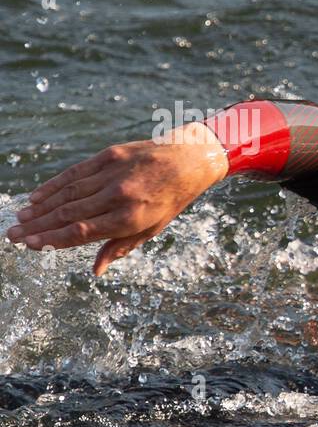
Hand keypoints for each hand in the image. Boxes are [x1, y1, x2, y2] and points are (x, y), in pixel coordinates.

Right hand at [7, 122, 228, 275]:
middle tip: (13, 237)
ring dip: (40, 207)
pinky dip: (53, 185)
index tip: (32, 246)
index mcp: (130, 218)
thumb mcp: (153, 229)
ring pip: (68, 193)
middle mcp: (119, 196)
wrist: (190, 159)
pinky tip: (36, 197)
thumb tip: (96, 271)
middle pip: (69, 214)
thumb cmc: (171, 200)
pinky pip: (75, 173)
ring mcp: (113, 174)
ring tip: (21, 219)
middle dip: (38, 227)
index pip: (82, 232)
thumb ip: (120, 247)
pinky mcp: (109, 155)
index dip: (54, 240)